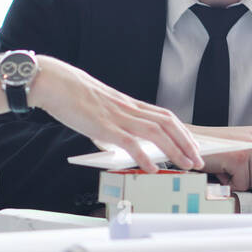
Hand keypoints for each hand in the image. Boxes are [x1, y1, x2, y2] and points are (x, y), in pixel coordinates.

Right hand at [23, 56, 202, 172]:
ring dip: (175, 150)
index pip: (164, 116)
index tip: (193, 144)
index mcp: (127, 104)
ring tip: (186, 165)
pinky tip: (152, 168)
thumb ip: (106, 127)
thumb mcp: (97, 110)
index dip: (182, 131)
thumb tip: (108, 144)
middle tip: (198, 159)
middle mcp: (128, 109)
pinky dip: (143, 156)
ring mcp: (117, 117)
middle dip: (186, 142)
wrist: (53, 83)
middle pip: (167, 124)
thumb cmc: (70, 94)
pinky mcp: (104, 126)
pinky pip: (129, 142)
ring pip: (156, 133)